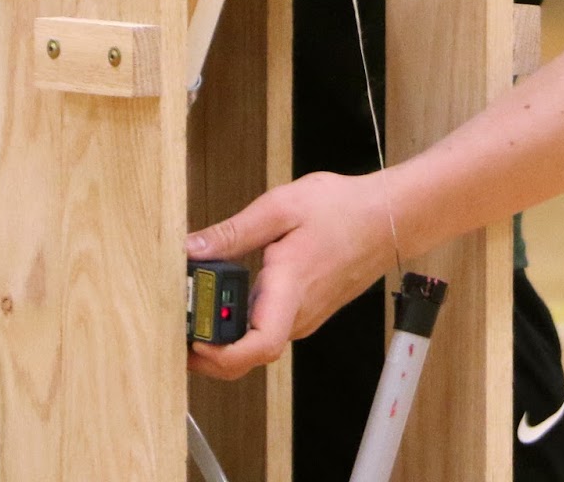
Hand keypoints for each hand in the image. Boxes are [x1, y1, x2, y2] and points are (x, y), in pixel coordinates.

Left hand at [186, 170, 397, 379]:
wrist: (387, 217)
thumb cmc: (342, 209)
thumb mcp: (281, 207)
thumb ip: (235, 231)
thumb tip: (192, 248)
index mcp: (291, 289)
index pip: (258, 346)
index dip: (220, 355)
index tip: (192, 340)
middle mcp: (298, 314)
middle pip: (248, 354)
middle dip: (207, 349)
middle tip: (175, 323)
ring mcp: (304, 317)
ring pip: (256, 343)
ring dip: (223, 336)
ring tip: (195, 308)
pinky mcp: (305, 311)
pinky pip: (268, 328)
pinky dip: (241, 323)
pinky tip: (226, 297)